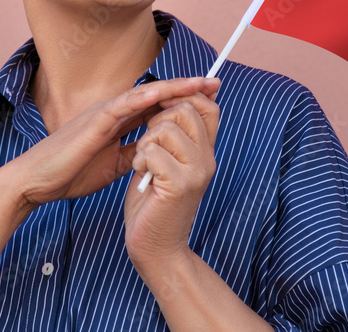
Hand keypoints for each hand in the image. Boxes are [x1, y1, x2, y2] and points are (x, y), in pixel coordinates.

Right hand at [4, 77, 213, 216]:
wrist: (37, 182)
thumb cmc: (70, 173)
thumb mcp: (113, 166)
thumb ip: (132, 154)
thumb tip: (153, 154)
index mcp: (119, 122)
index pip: (158, 106)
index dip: (184, 100)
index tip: (211, 97)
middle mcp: (114, 111)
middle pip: (157, 94)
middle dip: (187, 88)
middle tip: (216, 82)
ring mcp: (104, 113)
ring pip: (145, 94)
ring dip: (173, 87)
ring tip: (199, 82)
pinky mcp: (93, 121)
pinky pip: (122, 106)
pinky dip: (143, 97)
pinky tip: (162, 92)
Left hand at [123, 77, 220, 271]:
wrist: (157, 249)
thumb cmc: (154, 203)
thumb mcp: (168, 162)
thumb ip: (173, 136)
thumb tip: (170, 101)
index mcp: (206, 151)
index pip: (208, 106)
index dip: (183, 99)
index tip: (161, 113)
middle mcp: (207, 158)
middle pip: (184, 110)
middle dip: (156, 121)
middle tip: (149, 148)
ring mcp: (196, 170)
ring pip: (165, 127)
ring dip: (145, 143)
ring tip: (145, 165)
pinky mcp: (179, 184)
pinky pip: (152, 150)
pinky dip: (140, 161)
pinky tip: (142, 177)